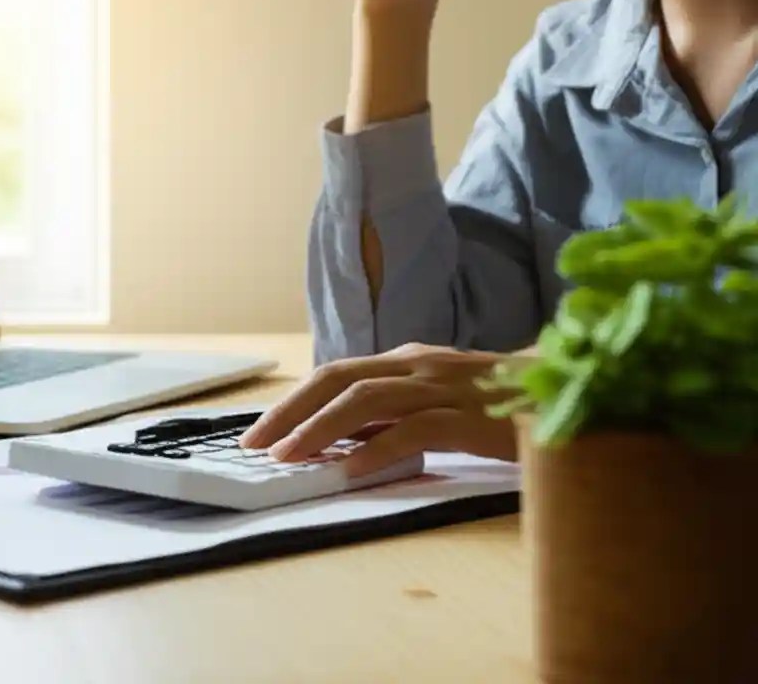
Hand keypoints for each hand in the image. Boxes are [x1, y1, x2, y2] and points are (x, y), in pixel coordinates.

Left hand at [239, 343, 516, 476]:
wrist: (575, 394)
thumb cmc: (502, 405)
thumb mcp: (439, 400)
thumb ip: (394, 413)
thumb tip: (339, 440)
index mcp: (408, 361)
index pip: (335, 375)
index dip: (293, 403)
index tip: (259, 434)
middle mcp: (419, 366)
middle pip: (338, 381)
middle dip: (290, 413)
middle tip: (256, 447)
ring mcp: (446, 388)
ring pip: (367, 401)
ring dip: (320, 430)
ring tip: (290, 458)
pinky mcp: (473, 417)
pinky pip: (416, 430)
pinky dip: (379, 449)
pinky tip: (352, 470)